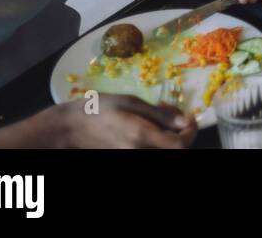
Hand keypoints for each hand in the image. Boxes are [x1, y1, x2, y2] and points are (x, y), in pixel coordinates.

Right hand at [0, 95, 196, 148]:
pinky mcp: (125, 157)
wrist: (70, 127)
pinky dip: (155, 139)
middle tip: (169, 112)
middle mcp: (138, 153)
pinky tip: (146, 125)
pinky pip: (150, 150)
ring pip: (163, 150)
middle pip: (174, 150)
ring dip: (168, 135)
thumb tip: (185, 121)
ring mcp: (131, 157)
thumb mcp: (131, 102)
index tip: (187, 116)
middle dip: (180, 131)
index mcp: (141, 137)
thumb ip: (160, 114)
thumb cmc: (99, 108)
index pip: (180, 145)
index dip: (191, 131)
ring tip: (156, 116)